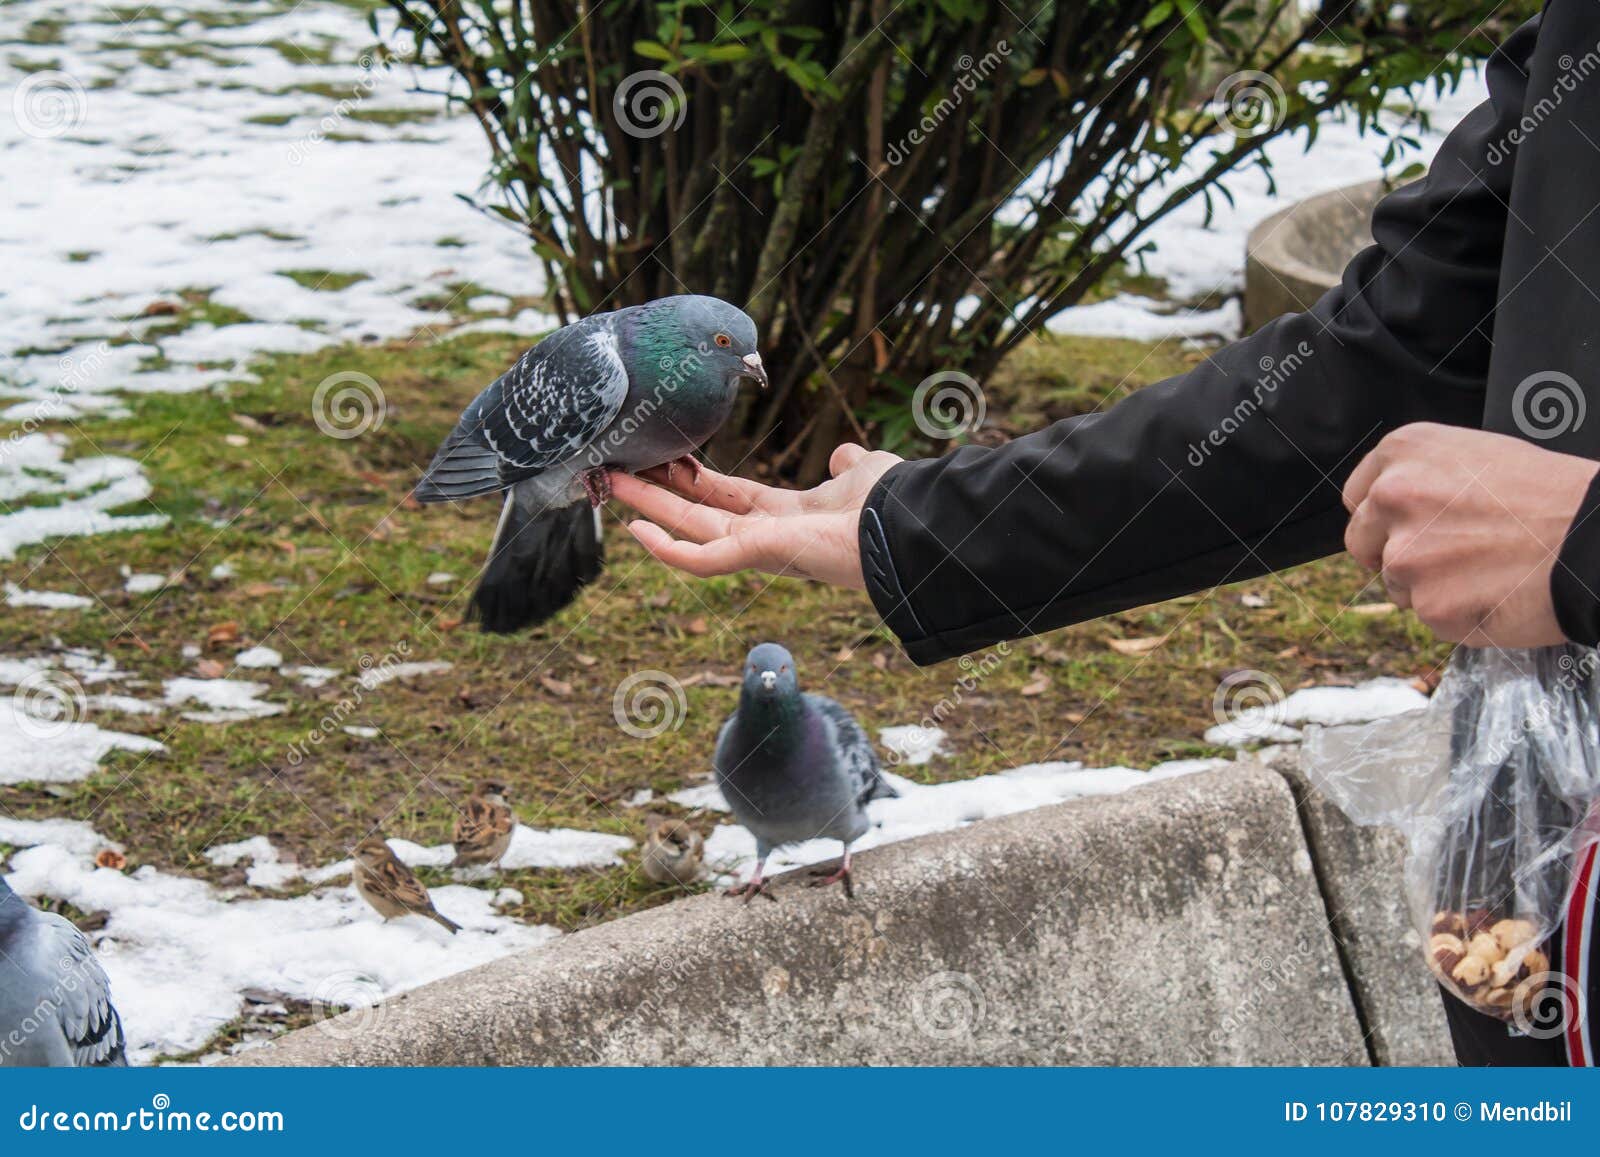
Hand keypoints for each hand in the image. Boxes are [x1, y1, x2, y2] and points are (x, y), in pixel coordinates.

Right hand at [608, 444, 902, 587]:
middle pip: (699, 514)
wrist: (908, 525)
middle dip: (657, 492)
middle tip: (617, 470)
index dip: (695, 482)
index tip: (666, 461)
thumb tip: (840, 454)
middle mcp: (768, 537)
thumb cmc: (892, 502)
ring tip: (610, 484)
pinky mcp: (757, 555)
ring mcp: (759, 549)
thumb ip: (847, 465)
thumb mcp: (862, 472)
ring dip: (648, 508)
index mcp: (787, 517)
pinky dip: (667, 551)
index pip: (729, 499)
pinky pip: (702, 561)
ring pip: (690, 532)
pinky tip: (635, 530)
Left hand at [1342, 423, 1597, 645]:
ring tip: (1489, 568)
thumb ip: (1421, 479)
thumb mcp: (1477, 455)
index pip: (1358, 498)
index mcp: (1404, 451)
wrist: (1599, 537)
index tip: (1409, 526)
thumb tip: (1384, 511)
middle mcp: (1394, 497)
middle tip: (1451, 554)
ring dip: (1432, 586)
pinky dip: (1459, 614)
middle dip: (1396, 554)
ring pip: (1397, 585)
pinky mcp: (1430, 603)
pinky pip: (1430, 617)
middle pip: (1363, 543)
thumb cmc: (1552, 495)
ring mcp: (1407, 554)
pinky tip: (1496, 591)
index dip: (1384, 519)